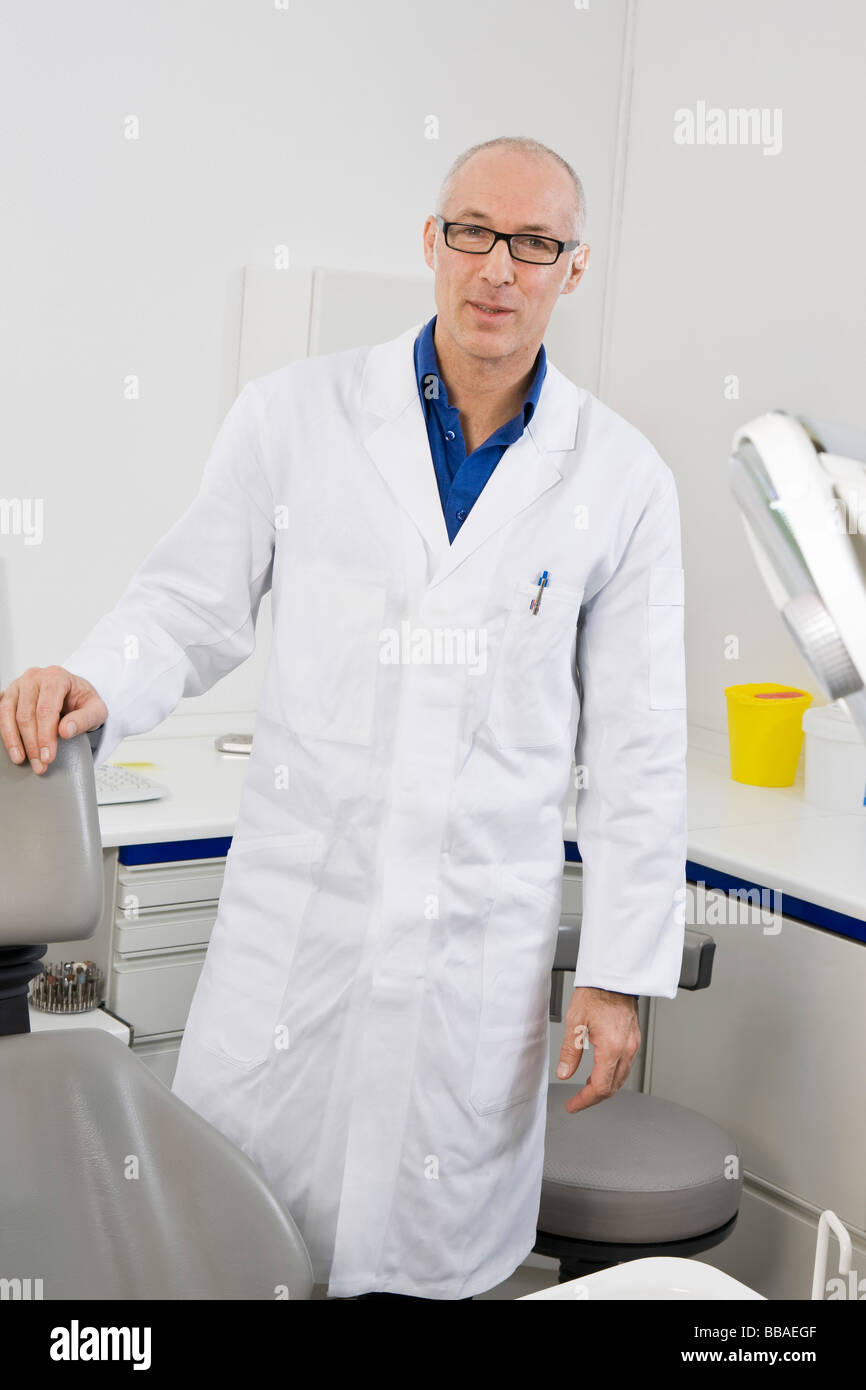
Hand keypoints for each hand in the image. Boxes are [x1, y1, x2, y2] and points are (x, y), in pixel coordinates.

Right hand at [0, 666, 106, 773]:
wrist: (74, 692)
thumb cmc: (83, 700)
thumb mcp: (96, 710)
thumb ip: (84, 719)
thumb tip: (65, 731)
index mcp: (56, 677)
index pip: (46, 710)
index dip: (45, 736)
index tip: (47, 756)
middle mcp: (34, 677)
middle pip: (26, 714)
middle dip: (32, 744)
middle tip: (39, 764)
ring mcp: (18, 684)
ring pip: (7, 713)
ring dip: (13, 740)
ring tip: (21, 759)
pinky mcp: (9, 694)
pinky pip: (0, 713)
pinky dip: (4, 731)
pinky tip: (11, 746)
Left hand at [556, 986, 639, 1112]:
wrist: (614, 977)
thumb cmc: (596, 993)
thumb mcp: (575, 1022)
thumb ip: (570, 1051)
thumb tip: (564, 1073)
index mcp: (611, 1047)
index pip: (600, 1087)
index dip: (585, 1101)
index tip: (573, 1105)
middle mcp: (626, 1049)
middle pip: (613, 1087)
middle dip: (594, 1098)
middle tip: (577, 1101)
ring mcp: (632, 1044)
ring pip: (621, 1078)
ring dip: (604, 1087)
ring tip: (586, 1088)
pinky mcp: (633, 1039)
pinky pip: (625, 1066)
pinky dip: (612, 1075)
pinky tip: (601, 1072)